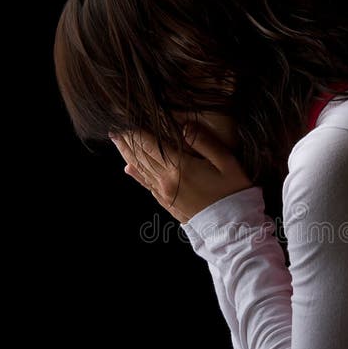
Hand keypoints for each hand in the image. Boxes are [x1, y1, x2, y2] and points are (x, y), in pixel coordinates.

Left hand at [110, 123, 251, 222]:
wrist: (233, 228)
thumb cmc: (234, 193)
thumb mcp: (227, 162)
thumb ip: (204, 142)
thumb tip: (184, 125)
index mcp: (179, 167)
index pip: (149, 144)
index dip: (134, 131)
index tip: (123, 119)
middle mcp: (167, 181)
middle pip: (140, 156)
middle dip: (126, 141)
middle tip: (114, 128)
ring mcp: (166, 194)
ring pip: (141, 170)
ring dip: (127, 155)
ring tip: (117, 142)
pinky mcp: (169, 204)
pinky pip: (147, 185)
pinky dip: (136, 174)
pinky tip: (130, 168)